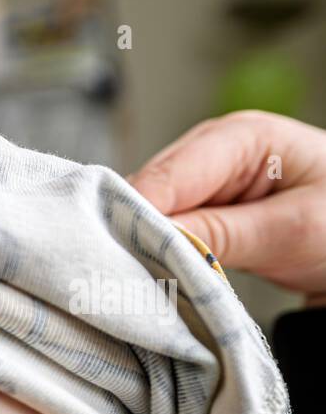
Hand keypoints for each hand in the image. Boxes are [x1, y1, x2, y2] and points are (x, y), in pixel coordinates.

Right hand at [128, 110, 325, 307]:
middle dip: (137, 232)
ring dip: (145, 245)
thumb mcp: (291, 229)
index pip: (167, 176)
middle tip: (131, 277)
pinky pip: (159, 228)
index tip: (121, 259)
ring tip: (147, 277)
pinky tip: (160, 270)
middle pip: (147, 192)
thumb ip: (221, 234)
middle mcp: (212, 150)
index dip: (137, 216)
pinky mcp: (197, 207)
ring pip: (146, 212)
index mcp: (241, 136)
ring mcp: (202, 179)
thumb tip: (151, 238)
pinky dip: (156, 251)